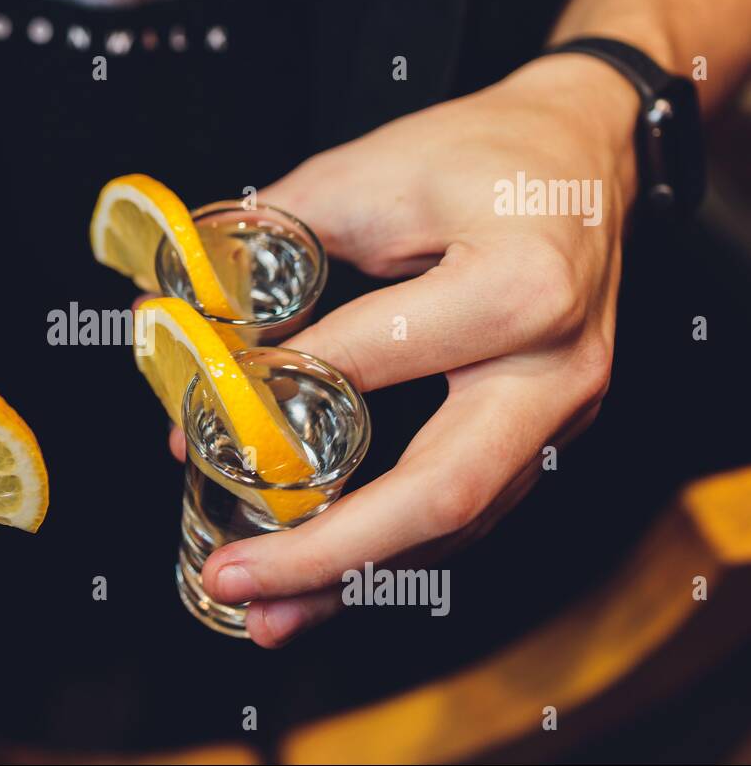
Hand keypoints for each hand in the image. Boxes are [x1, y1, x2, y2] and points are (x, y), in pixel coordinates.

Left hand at [198, 54, 639, 646]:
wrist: (583, 151)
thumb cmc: (477, 155)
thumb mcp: (363, 172)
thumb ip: (267, 249)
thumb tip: (182, 325)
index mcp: (520, 284)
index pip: (371, 359)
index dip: (269, 395)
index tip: (191, 420)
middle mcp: (554, 368)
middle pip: (440, 493)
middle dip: (325, 554)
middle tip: (234, 582)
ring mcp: (559, 414)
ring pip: (454, 525)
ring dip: (351, 578)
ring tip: (263, 614)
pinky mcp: (542, 437)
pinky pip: (462, 511)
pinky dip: (384, 551)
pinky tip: (322, 579)